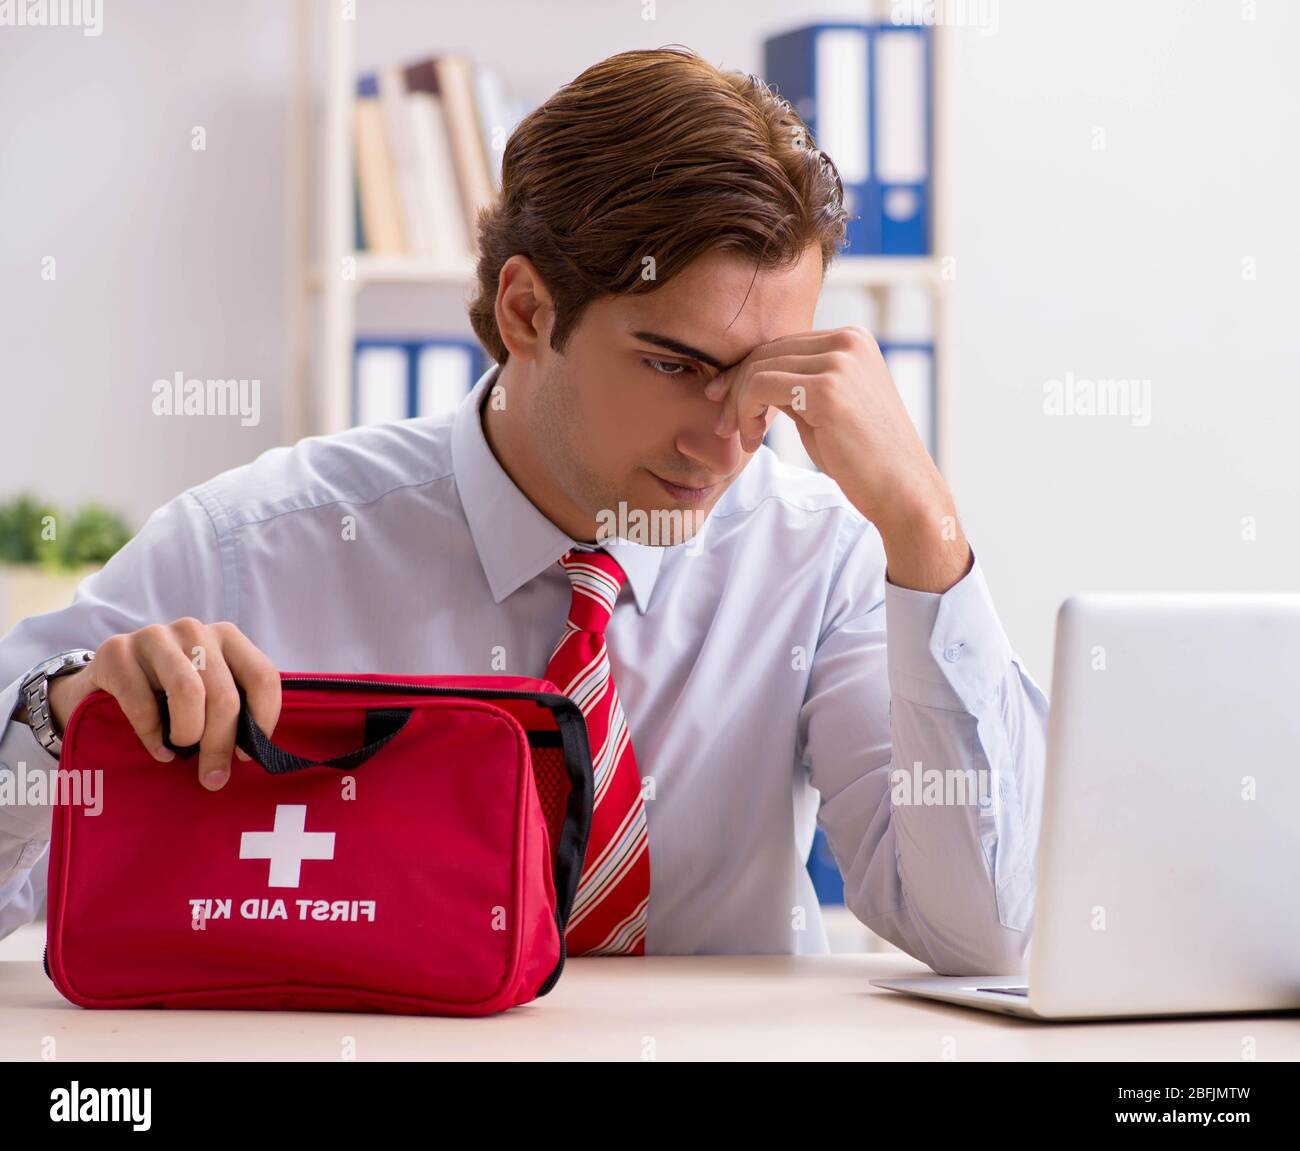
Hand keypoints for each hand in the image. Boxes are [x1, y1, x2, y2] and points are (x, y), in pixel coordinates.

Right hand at [46, 619, 280, 790]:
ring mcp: (154, 636)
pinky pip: (142, 703)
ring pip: (188, 693)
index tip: (247, 755)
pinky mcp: (115, 650)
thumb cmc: (167, 693)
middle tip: (213, 775)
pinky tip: (158, 750)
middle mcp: (194, 630)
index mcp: (227, 636)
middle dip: (220, 743)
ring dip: (188, 733)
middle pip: (224, 695)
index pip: (263, 677)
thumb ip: (232, 710)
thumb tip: (251, 752)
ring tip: (181, 750)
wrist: (105, 681)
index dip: (261, 721)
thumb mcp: (207, 694)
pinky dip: (152, 736)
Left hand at [706, 326, 970, 591]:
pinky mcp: (828, 389)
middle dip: (735, 389)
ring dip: (739, 406)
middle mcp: (848, 341)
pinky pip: (760, 387)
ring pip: (758, 369)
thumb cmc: (863, 458)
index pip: (779, 345)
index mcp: (852, 339)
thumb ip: (796, 384)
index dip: (745, 374)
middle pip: (765, 353)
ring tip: (747, 439)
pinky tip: (755, 440)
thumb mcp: (825, 408)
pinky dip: (746, 413)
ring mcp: (840, 362)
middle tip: (724, 426)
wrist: (902, 491)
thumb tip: (750, 374)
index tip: (725, 404)